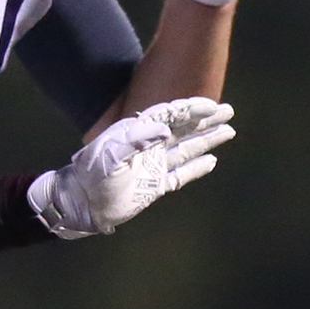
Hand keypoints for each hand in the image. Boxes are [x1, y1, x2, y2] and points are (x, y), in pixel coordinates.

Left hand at [29, 98, 234, 237]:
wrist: (80, 203)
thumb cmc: (91, 175)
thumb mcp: (111, 154)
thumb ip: (136, 139)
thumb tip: (164, 129)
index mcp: (138, 133)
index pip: (170, 115)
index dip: (192, 109)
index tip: (212, 106)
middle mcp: (148, 145)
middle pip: (183, 128)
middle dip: (206, 120)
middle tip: (229, 111)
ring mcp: (153, 166)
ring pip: (186, 149)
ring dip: (207, 140)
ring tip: (229, 131)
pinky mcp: (155, 186)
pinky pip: (182, 174)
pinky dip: (197, 168)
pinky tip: (212, 161)